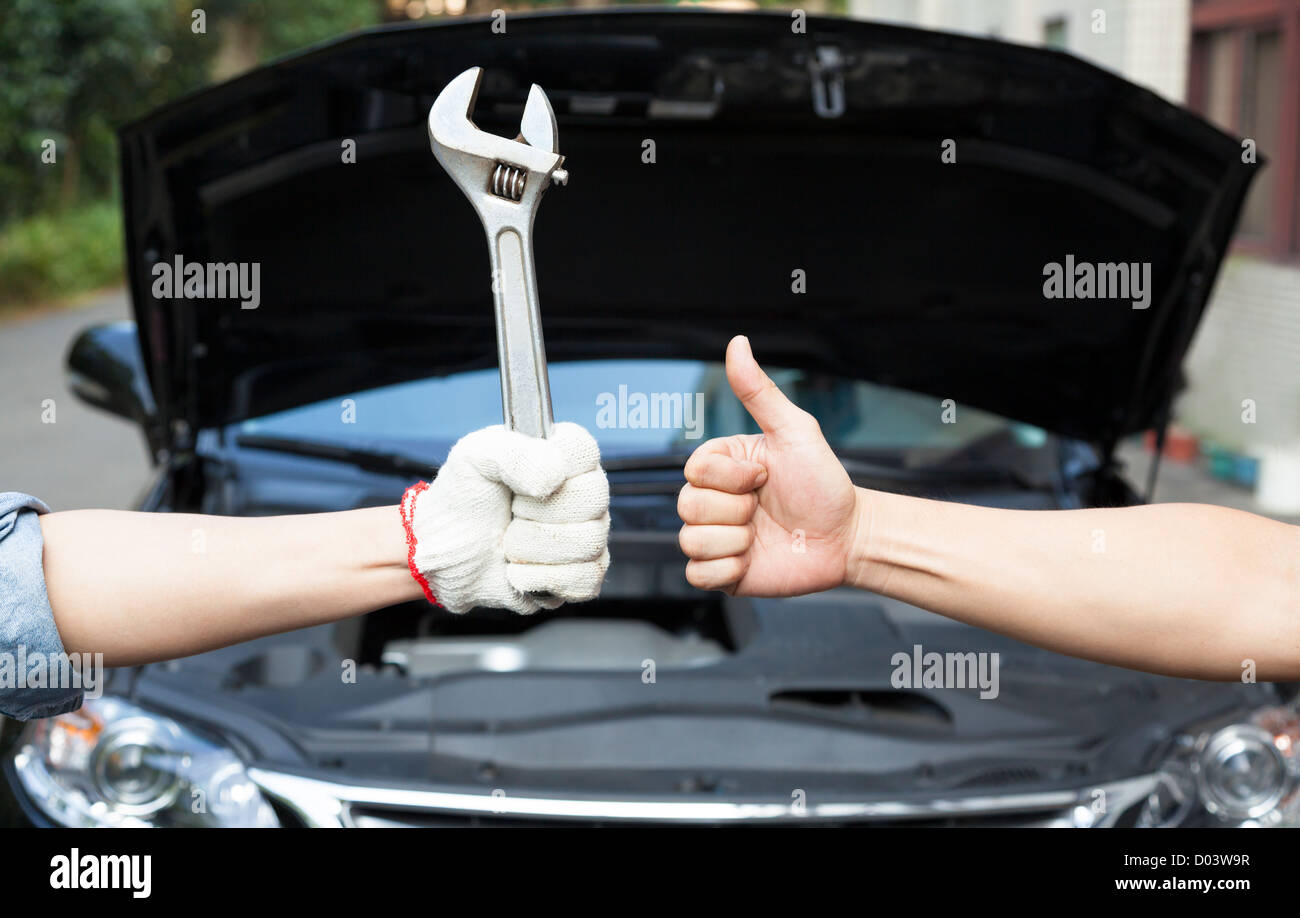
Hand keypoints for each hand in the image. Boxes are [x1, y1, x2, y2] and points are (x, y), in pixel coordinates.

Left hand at [402, 422, 609, 613]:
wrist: (444, 555)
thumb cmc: (462, 500)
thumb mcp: (473, 457)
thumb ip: (513, 451)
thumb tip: (553, 478)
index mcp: (563, 454)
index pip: (584, 450)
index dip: (550, 467)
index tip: (517, 481)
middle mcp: (583, 491)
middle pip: (592, 499)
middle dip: (535, 513)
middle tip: (511, 513)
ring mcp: (588, 534)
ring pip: (588, 542)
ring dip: (532, 548)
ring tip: (509, 543)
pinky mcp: (581, 576)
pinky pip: (585, 579)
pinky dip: (539, 578)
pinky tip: (518, 571)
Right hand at [677, 336, 861, 595]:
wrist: (848, 538)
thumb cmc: (825, 482)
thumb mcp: (794, 430)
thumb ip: (759, 391)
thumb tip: (737, 342)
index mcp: (722, 466)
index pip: (693, 470)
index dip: (731, 477)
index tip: (765, 476)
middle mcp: (714, 500)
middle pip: (687, 506)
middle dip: (735, 510)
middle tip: (765, 508)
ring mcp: (716, 537)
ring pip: (690, 541)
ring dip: (734, 541)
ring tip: (761, 536)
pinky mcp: (722, 573)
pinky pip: (697, 574)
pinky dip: (727, 569)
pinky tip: (753, 559)